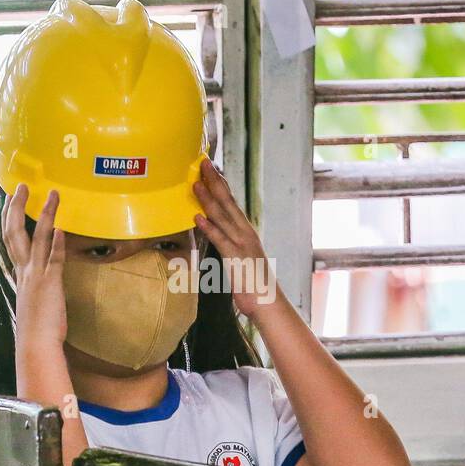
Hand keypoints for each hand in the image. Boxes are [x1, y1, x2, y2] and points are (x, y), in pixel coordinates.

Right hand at [1, 184, 66, 348]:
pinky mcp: (50, 283)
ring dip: (45, 214)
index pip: (10, 239)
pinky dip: (56, 242)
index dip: (9, 218)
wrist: (35, 346)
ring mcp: (36, 275)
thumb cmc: (36, 330)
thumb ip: (36, 288)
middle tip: (21, 186)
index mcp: (19, 274)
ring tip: (53, 194)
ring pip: (38, 237)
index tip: (11, 200)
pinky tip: (61, 227)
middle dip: (16, 207)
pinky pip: (53, 258)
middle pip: (13, 231)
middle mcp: (23, 271)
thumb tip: (41, 284)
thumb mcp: (34, 302)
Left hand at [192, 158, 279, 318]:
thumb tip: (218, 233)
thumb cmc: (253, 282)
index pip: (231, 202)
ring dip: (207, 199)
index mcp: (245, 231)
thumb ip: (231, 243)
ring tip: (196, 183)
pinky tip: (198, 217)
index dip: (220, 184)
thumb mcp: (241, 257)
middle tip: (202, 163)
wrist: (268, 302)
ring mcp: (241, 244)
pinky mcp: (235, 258)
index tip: (210, 168)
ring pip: (222, 217)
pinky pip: (220, 240)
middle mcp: (245, 232)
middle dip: (214, 181)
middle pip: (227, 202)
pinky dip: (208, 228)